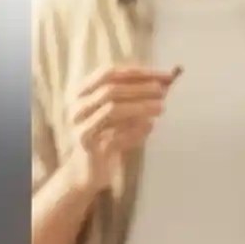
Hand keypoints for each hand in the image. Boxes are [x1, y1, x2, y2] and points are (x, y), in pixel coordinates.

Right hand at [64, 65, 181, 194]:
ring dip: (140, 106)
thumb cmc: (108, 135)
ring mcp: (80, 126)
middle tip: (163, 91)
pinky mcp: (87, 147)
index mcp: (82, 92)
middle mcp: (76, 107)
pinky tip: (150, 127)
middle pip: (110, 90)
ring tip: (161, 107)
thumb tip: (168, 79)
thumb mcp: (122, 112)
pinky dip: (135, 130)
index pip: (110, 73)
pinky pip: (114, 136)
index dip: (138, 73)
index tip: (165, 76)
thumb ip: (139, 95)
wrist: (87, 170)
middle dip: (140, 89)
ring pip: (112, 110)